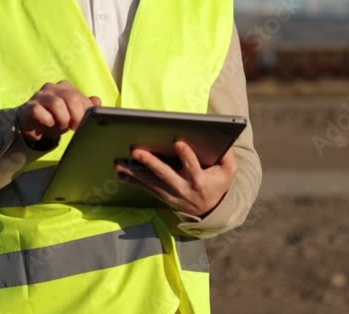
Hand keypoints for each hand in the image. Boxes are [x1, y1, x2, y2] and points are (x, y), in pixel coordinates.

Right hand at [17, 80, 101, 144]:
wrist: (34, 127)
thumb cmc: (56, 118)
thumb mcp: (74, 114)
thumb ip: (86, 106)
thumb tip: (97, 101)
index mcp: (65, 87)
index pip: (80, 96)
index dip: (85, 111)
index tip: (86, 122)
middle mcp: (52, 88)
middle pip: (70, 97)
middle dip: (76, 115)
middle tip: (76, 127)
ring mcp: (39, 96)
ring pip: (56, 103)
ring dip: (62, 118)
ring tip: (62, 126)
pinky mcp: (28, 107)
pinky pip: (39, 111)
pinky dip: (47, 119)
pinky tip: (49, 124)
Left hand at [115, 140, 236, 216]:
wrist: (210, 210)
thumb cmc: (218, 183)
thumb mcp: (228, 171)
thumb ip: (226, 155)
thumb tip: (222, 139)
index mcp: (200, 181)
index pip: (193, 167)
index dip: (186, 156)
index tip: (179, 142)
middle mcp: (183, 188)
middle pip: (165, 175)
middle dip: (150, 162)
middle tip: (136, 151)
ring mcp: (171, 194)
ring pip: (151, 183)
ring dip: (134, 172)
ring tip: (119, 163)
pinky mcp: (163, 196)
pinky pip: (146, 188)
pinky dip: (132, 180)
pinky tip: (120, 173)